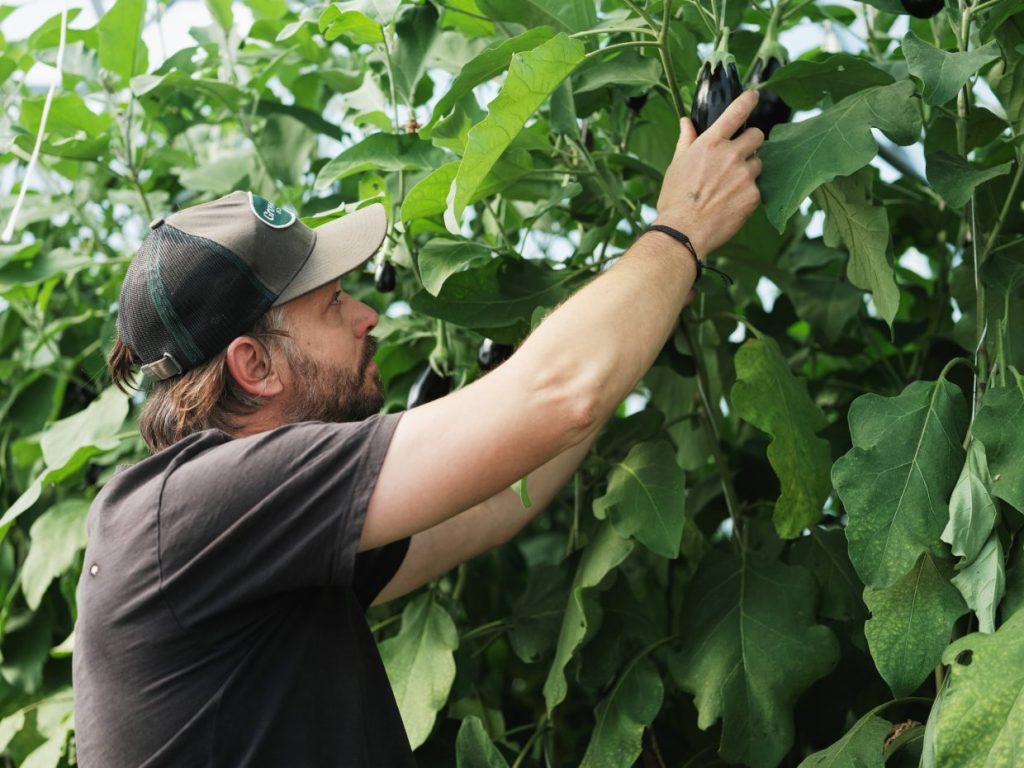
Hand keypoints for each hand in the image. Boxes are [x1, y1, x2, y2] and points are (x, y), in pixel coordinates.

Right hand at [653, 91, 764, 257]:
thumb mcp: (676, 165)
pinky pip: (758, 188)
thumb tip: (686, 121)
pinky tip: (732, 203)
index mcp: (710, 143)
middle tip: (740, 156)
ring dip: (749, 171)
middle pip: (757, 136)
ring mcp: (744, 175)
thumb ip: (687, 141)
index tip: (754, 95)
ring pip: (758, 163)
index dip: (748, 100)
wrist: (683, 232)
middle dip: (751, 143)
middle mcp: (730, 155)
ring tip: (730, 187)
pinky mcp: (754, 195)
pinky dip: (748, 193)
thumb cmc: (675, 200)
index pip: (736, 112)